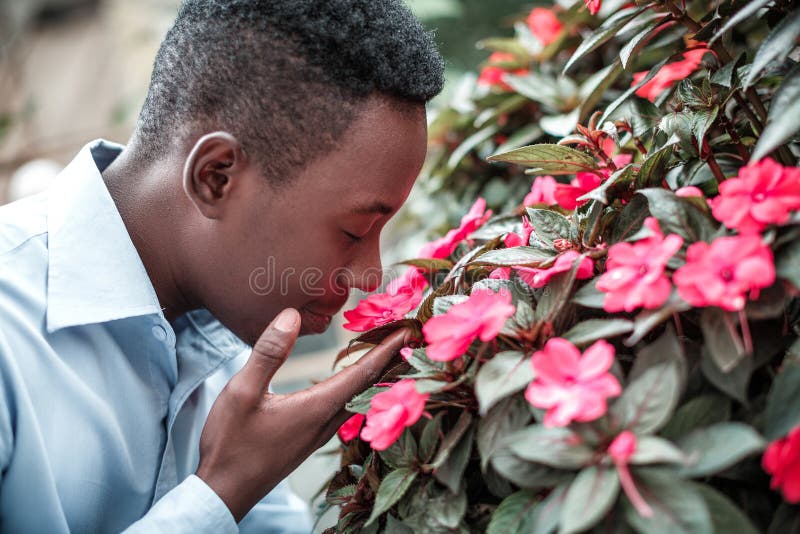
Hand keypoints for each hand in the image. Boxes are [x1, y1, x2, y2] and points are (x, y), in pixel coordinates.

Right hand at [195, 308, 409, 521]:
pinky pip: (345, 408)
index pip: (362, 373)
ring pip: (358, 398)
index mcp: (317, 408)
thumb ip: (268, 353)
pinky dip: (358, 388)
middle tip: (409, 335)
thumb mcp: (242, 392)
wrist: (224, 491)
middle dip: (390, 358)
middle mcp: (326, 421)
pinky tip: (353, 383)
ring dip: (375, 374)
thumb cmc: (230, 443)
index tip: (409, 331)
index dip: (386, 349)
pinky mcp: (310, 439)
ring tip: (389, 353)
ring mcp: (319, 433)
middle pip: (369, 386)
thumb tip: (292, 314)